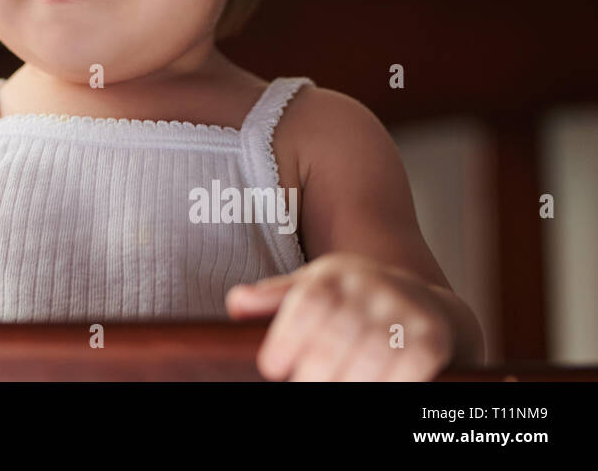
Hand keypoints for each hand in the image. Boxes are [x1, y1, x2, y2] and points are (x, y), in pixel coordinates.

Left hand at [225, 253, 455, 380]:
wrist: (423, 303)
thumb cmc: (352, 303)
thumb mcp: (312, 289)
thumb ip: (274, 298)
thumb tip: (237, 303)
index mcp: (334, 275)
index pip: (309, 302)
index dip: (287, 338)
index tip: (272, 368)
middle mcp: (372, 286)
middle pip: (339, 332)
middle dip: (316, 369)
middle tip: (302, 387)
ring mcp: (406, 310)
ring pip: (374, 352)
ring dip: (351, 382)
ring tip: (334, 394)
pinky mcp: (433, 337)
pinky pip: (411, 366)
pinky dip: (390, 384)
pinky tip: (372, 390)